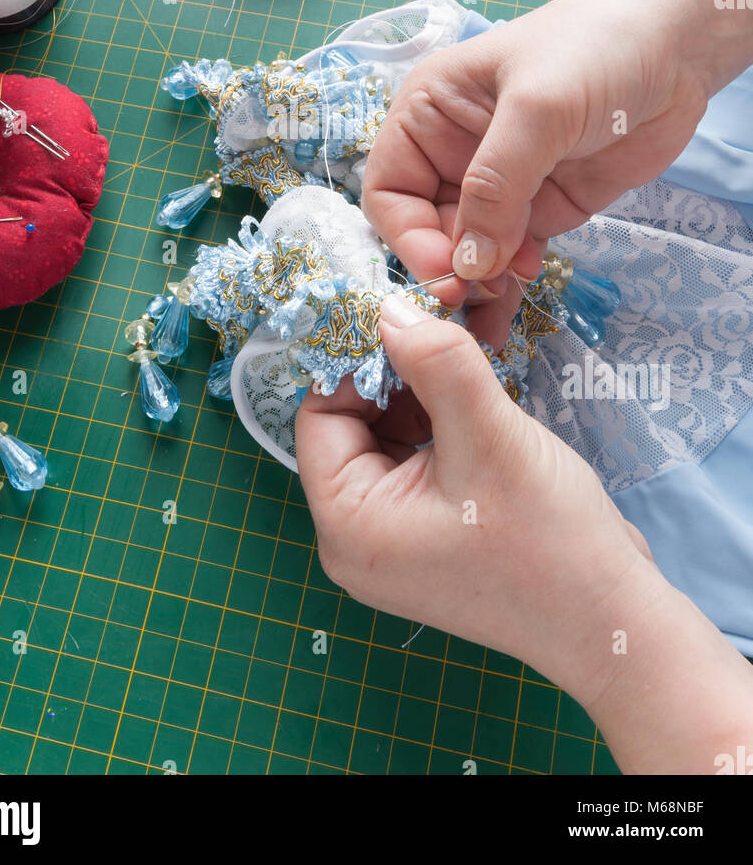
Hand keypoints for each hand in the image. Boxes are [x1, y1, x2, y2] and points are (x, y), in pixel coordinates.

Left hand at [296, 294, 651, 695]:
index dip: (357, 363)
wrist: (614, 623)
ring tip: (469, 373)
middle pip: (352, 425)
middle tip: (442, 338)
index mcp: (347, 525)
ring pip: (388, 437)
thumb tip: (389, 309)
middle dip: (394, 377)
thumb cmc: (548, 544)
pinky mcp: (433, 534)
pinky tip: (480, 407)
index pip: (320, 416)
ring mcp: (396, 539)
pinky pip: (418, 460)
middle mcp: (358, 538)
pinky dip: (442, 424)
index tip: (406, 323)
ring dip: (422, 396)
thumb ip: (436, 363)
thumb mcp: (488, 436)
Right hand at [362, 0, 709, 346]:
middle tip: (478, 298)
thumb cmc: (595, 49)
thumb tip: (467, 265)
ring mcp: (500, 183)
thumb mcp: (536, 109)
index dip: (407, 236)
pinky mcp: (542, 206)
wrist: (680, 44)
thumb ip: (496, 186)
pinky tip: (529, 285)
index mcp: (428, 112)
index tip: (445, 274)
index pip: (390, 190)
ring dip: (478, 282)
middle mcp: (453, 150)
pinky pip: (512, 255)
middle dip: (447, 266)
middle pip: (425, 228)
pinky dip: (512, 279)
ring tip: (501, 305)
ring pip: (467, 250)